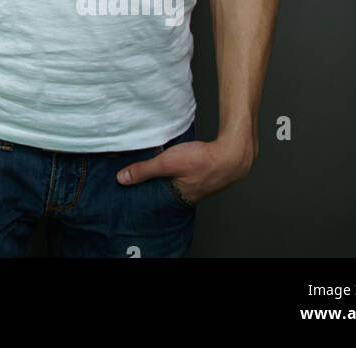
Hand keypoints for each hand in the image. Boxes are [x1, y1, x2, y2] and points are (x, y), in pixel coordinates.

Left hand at [116, 133, 255, 204]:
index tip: (133, 190)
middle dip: (157, 186)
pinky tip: (182, 162)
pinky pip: (190, 175)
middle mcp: (191, 195)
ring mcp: (202, 186)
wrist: (233, 154)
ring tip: (160, 170)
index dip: (146, 194)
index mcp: (180, 197)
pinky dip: (182, 170)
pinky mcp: (209, 174)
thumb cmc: (203, 160)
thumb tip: (122, 179)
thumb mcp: (167, 163)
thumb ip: (144, 170)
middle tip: (144, 180)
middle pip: (169, 192)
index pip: (158, 200)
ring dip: (171, 177)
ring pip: (179, 183)